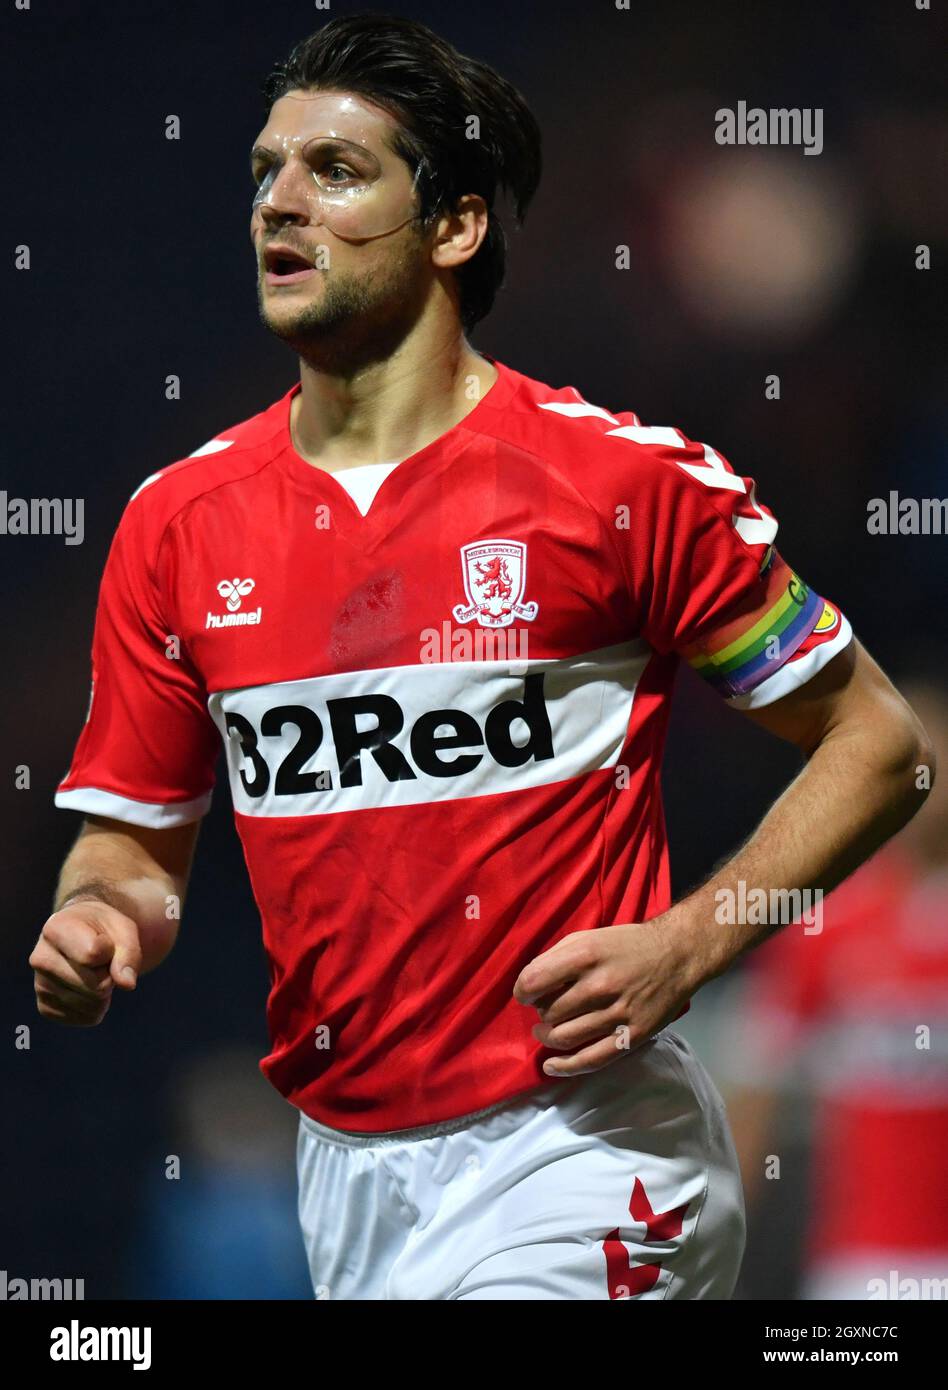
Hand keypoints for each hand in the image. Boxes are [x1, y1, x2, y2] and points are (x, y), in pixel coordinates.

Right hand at [29, 899, 142, 1026]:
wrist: (83, 936)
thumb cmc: (104, 930)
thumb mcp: (123, 930)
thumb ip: (129, 954)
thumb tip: (127, 984)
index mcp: (54, 929)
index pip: (93, 955)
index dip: (110, 951)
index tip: (102, 939)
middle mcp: (40, 958)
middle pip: (95, 986)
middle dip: (109, 975)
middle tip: (101, 960)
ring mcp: (40, 985)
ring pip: (92, 1005)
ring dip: (105, 992)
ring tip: (94, 971)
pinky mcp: (45, 1007)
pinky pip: (87, 1017)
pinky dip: (97, 1006)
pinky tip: (87, 986)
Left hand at [513, 921, 698, 1076]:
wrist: (678, 955)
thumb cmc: (627, 944)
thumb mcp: (588, 937)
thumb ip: (557, 958)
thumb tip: (531, 985)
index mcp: (585, 955)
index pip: (534, 981)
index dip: (522, 991)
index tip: (526, 994)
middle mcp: (599, 985)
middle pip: (549, 1012)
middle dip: (540, 1013)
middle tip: (547, 1009)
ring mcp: (617, 1014)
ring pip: (564, 1037)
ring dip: (548, 1037)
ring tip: (546, 1031)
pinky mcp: (632, 1036)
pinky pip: (592, 1059)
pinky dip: (566, 1067)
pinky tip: (551, 1066)